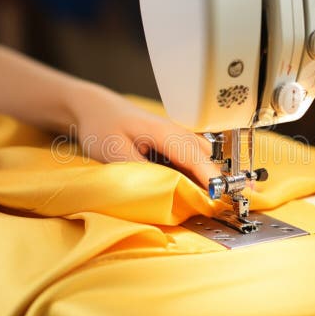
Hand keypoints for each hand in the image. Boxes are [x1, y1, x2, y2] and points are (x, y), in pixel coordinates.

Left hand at [66, 83, 220, 186]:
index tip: (218, 198)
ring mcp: (177, 138)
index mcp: (165, 133)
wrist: (96, 108)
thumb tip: (165, 190)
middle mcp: (178, 134)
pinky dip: (196, 175)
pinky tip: (191, 190)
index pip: (196, 158)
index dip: (210, 179)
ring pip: (202, 160)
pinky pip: (192, 161)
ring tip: (210, 201)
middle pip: (207, 159)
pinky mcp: (173, 145)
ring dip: (207, 179)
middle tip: (218, 206)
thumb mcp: (114, 152)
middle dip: (216, 181)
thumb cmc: (103, 126)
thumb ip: (141, 172)